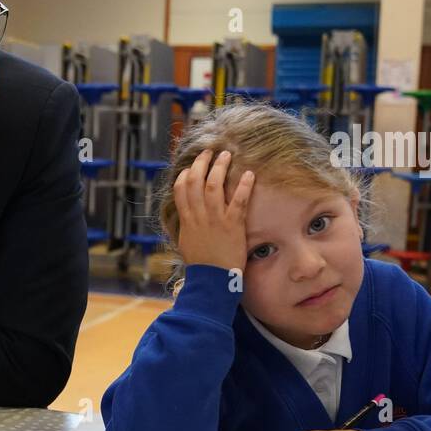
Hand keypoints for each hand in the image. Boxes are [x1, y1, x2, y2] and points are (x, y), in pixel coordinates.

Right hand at [172, 149, 254, 271]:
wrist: (212, 279)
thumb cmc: (201, 264)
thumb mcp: (187, 242)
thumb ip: (188, 226)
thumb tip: (187, 217)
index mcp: (187, 219)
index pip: (181, 189)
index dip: (185, 174)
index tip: (191, 167)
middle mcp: (199, 215)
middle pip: (196, 181)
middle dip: (201, 163)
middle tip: (208, 152)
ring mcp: (215, 219)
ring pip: (214, 185)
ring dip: (220, 167)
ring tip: (226, 155)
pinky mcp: (233, 224)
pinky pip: (238, 201)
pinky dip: (244, 186)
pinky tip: (249, 174)